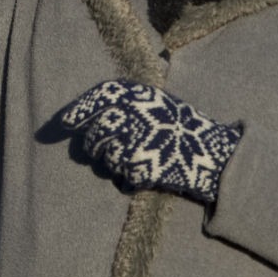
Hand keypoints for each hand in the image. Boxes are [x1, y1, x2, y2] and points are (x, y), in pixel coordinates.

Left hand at [59, 80, 240, 202]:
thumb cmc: (184, 129)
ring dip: (117, 163)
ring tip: (141, 158)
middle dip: (95, 146)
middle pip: (96, 135)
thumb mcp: (159, 105)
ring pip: (107, 159)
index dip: (80, 110)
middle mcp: (134, 116)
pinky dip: (131, 180)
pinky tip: (149, 172)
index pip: (100, 97)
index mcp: (140, 96)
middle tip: (105, 149)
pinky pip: (123, 178)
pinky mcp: (140, 167)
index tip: (64, 123)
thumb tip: (86, 116)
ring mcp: (136, 142)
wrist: (213, 155)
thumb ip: (127, 104)